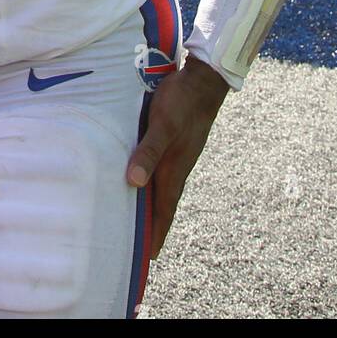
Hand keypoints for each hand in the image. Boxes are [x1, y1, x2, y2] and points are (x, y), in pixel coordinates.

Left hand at [126, 56, 228, 258]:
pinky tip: (141, 175)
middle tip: (140, 245)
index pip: (165, 210)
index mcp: (175, 170)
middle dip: (153, 224)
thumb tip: (133, 183)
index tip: (149, 257)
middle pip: (163, 202)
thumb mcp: (162, 126)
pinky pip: (160, 169)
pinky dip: (151, 179)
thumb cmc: (182, 103)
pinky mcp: (174, 141)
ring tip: (137, 216)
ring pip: (162, 186)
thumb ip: (148, 152)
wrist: (204, 80)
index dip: (156, 233)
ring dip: (151, 202)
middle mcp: (177, 167)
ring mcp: (177, 154)